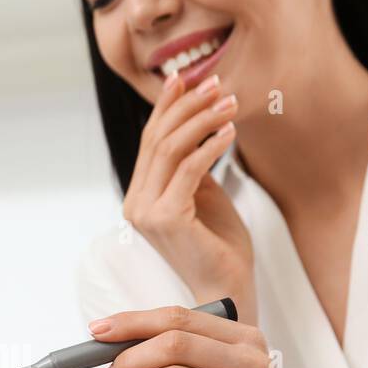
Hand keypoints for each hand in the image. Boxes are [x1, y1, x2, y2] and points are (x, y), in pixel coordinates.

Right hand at [124, 74, 256, 322]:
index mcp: (141, 198)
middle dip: (187, 105)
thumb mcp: (206, 197)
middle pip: (157, 139)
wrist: (227, 289)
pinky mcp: (166, 219)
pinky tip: (230, 132)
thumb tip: (198, 126)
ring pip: (171, 149)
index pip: (150, 142)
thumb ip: (193, 167)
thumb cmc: (220, 247)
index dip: (166, 107)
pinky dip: (210, 145)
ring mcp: (147, 212)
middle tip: (216, 83)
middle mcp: (136, 204)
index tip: (184, 78)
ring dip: (203, 119)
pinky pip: (189, 169)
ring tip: (231, 102)